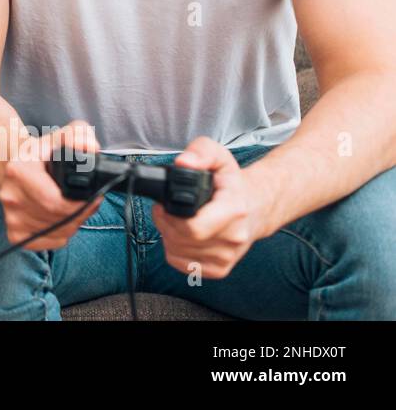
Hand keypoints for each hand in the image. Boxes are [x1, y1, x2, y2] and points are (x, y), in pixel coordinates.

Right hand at [0, 121, 102, 250]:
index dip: (82, 204)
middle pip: (58, 219)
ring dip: (73, 223)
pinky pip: (50, 243)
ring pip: (57, 233)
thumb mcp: (60, 137)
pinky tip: (59, 219)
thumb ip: (79, 136)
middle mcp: (10, 196)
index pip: (55, 202)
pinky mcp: (14, 234)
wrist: (10, 167)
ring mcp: (11, 217)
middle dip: (81, 213)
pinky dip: (62, 235)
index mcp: (18, 170)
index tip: (93, 196)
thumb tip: (89, 149)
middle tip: (89, 202)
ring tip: (73, 207)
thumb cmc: (40, 155)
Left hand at [153, 137, 263, 280]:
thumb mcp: (219, 156)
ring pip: (178, 253)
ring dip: (168, 235)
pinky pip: (183, 265)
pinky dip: (174, 250)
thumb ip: (200, 152)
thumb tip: (183, 163)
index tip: (165, 204)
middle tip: (166, 208)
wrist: (256, 207)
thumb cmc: (232, 183)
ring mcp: (227, 257)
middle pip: (180, 240)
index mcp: (234, 211)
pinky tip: (181, 235)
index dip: (169, 216)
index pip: (193, 227)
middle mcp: (234, 238)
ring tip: (176, 219)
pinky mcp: (220, 269)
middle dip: (164, 222)